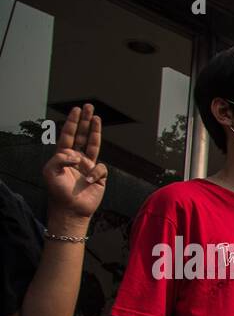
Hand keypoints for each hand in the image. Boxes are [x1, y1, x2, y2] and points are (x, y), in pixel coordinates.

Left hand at [42, 104, 106, 222]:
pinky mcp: (99, 176)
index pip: (69, 135)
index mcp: (64, 155)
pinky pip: (101, 169)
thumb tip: (75, 154)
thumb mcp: (50, 172)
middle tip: (89, 106)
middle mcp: (77, 158)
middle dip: (85, 120)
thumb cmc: (58, 191)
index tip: (76, 110)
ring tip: (97, 118)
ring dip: (95, 132)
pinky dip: (95, 173)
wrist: (71, 208)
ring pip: (94, 145)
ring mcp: (89, 166)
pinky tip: (90, 180)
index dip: (72, 122)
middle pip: (82, 135)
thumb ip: (59, 159)